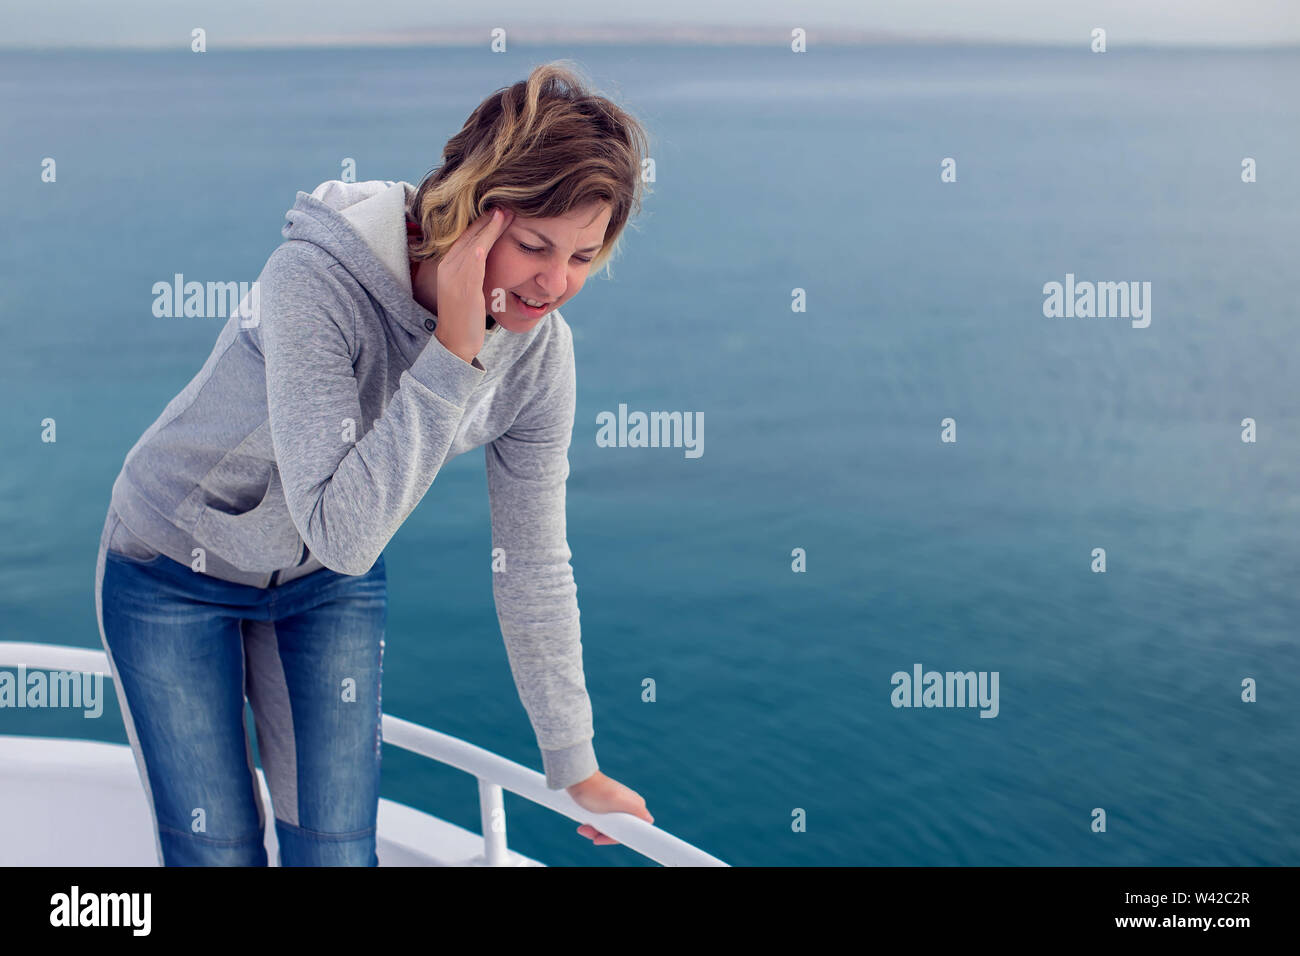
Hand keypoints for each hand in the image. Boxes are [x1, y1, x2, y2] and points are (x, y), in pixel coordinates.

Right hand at [434, 206, 514, 363]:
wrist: (455, 342)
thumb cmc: (465, 317)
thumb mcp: (467, 288)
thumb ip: (474, 271)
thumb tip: (486, 257)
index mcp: (448, 265)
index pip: (466, 237)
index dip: (482, 223)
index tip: (497, 210)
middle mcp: (448, 268)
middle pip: (469, 237)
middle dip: (487, 220)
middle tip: (505, 205)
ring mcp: (454, 279)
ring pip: (472, 247)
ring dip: (488, 230)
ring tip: (504, 214)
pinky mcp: (463, 292)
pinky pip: (471, 269)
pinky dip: (478, 253)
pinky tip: (487, 242)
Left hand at [566, 771, 653, 845]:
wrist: (579, 780)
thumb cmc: (599, 792)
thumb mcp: (621, 803)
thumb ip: (639, 812)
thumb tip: (649, 821)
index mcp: (636, 806)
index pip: (632, 832)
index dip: (616, 838)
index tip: (601, 838)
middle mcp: (628, 807)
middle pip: (618, 831)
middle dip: (602, 834)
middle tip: (588, 831)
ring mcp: (616, 807)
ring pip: (608, 827)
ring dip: (594, 831)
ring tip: (582, 828)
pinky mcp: (605, 805)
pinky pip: (601, 822)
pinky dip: (592, 825)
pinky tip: (584, 824)